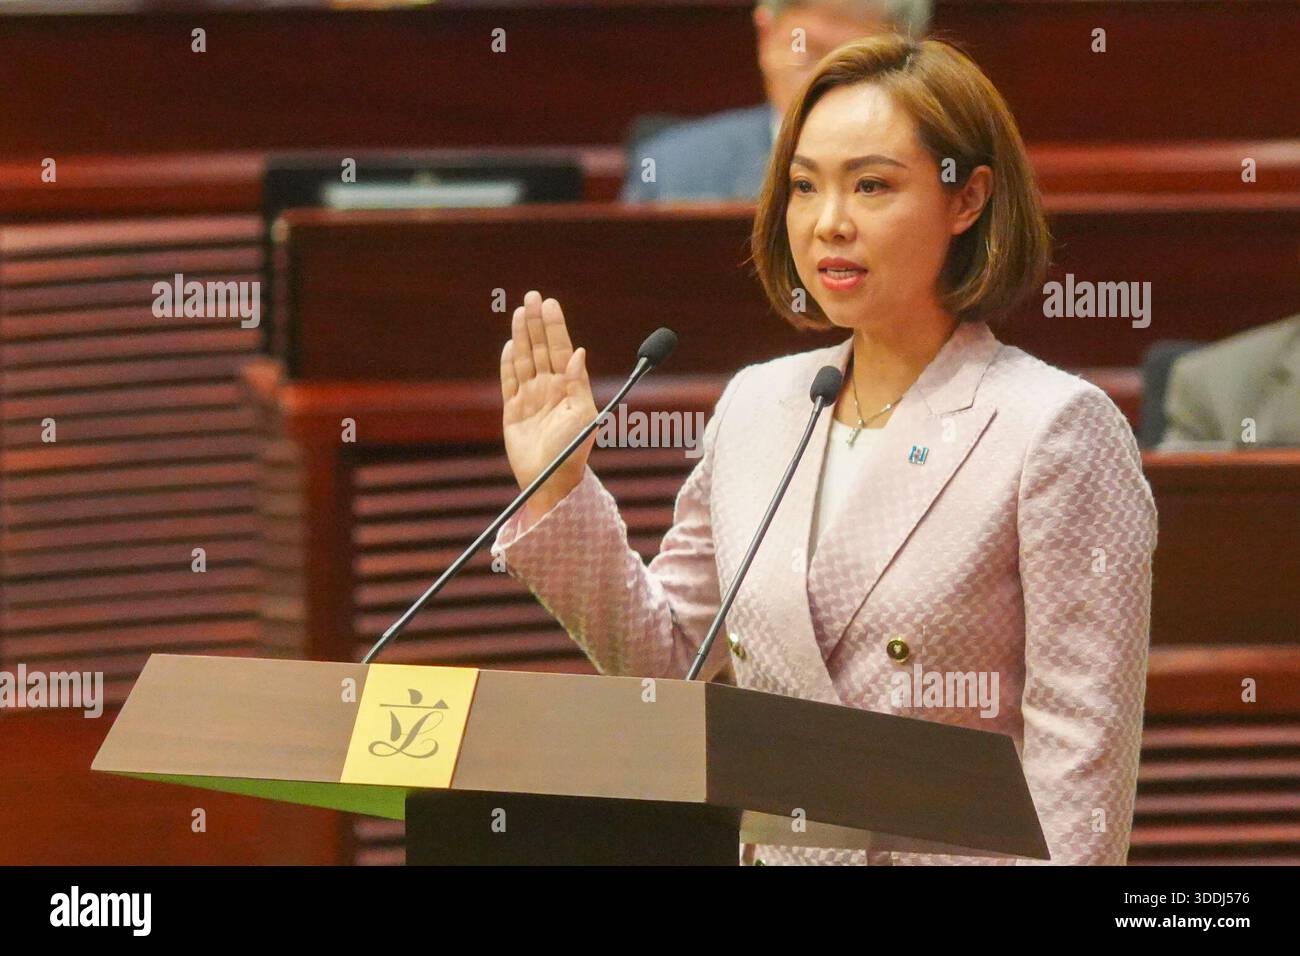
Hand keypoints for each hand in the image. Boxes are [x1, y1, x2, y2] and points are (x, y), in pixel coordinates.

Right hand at [500, 290, 598, 524]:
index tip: (549, 303)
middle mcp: (549, 388)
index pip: (560, 348)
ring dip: (521, 336)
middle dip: (536, 322)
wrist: (551, 480)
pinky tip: (508, 346)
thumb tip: (578, 352)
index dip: (555, 326)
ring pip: (524, 359)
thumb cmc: (573, 450)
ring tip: (520, 312)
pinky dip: (507, 363)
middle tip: (531, 296)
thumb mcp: (584, 415)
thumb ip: (579, 383)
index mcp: (569, 387)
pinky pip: (508, 381)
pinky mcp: (513, 410)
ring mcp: (530, 397)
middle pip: (540, 348)